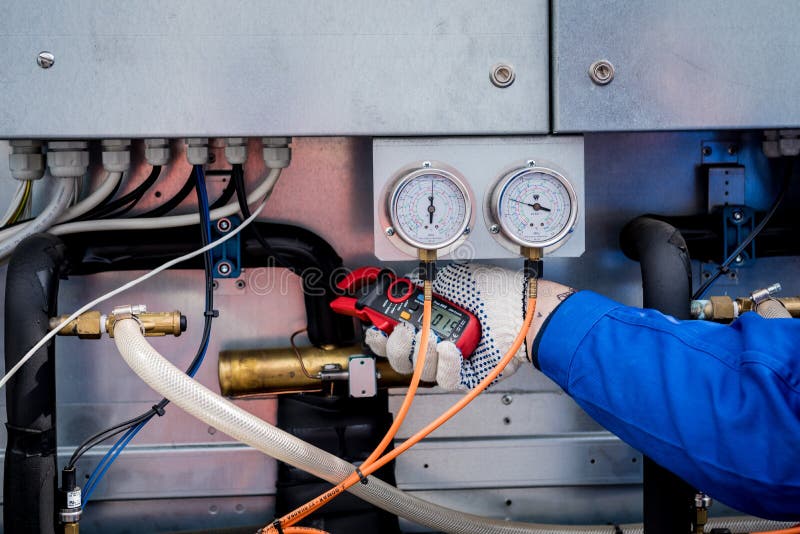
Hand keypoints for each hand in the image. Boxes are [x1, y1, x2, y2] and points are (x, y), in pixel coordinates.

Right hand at [365, 263, 574, 389]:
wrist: (519, 308)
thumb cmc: (491, 291)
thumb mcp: (447, 279)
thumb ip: (419, 286)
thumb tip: (398, 287)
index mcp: (428, 319)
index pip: (392, 333)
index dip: (379, 333)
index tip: (373, 326)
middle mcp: (436, 341)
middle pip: (398, 358)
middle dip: (393, 346)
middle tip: (400, 331)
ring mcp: (450, 360)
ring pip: (418, 371)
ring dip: (420, 352)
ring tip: (432, 336)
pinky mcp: (466, 375)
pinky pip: (444, 379)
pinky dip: (444, 363)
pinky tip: (450, 347)